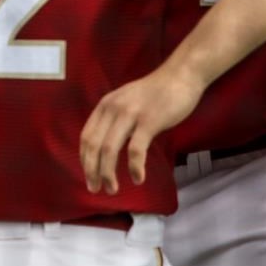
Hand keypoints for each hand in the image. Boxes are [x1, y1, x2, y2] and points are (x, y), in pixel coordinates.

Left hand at [79, 67, 206, 194]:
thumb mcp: (126, 101)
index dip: (85, 160)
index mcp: (105, 105)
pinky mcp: (149, 121)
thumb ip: (115, 119)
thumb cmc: (156, 92)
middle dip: (92, 171)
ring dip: (108, 173)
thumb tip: (107, 146)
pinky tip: (137, 179)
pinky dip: (134, 167)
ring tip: (112, 189)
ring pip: (110, 150)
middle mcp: (113, 109)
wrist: (181, 75)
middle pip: (94, 146)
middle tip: (95, 189)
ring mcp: (130, 114)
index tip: (89, 176)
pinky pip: (135, 150)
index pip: (86, 137)